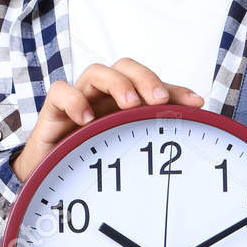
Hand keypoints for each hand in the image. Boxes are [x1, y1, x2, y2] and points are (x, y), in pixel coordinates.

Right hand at [14, 58, 203, 182]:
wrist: (49, 179)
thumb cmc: (89, 165)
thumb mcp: (126, 154)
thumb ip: (150, 141)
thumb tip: (188, 137)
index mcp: (124, 105)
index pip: (152, 85)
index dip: (175, 90)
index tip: (196, 103)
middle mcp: (103, 97)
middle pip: (125, 67)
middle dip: (146, 78)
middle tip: (159, 100)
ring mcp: (79, 100)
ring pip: (96, 71)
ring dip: (117, 83)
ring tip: (130, 104)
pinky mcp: (54, 111)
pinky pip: (60, 91)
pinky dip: (75, 100)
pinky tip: (87, 119)